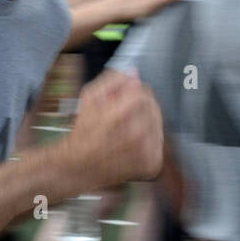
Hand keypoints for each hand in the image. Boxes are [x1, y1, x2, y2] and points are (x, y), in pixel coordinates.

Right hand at [64, 68, 163, 189]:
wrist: (80, 167)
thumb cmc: (83, 133)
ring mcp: (146, 151)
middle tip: (123, 114)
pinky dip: (148, 140)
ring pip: (157, 122)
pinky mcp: (152, 164)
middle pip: (152, 105)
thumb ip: (113, 80)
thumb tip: (133, 73)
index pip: (142, 91)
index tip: (124, 97)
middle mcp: (137, 134)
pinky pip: (159, 141)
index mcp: (121, 114)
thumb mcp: (89, 97)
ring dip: (145, 122)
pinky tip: (132, 143)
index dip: (133, 91)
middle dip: (139, 106)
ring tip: (126, 129)